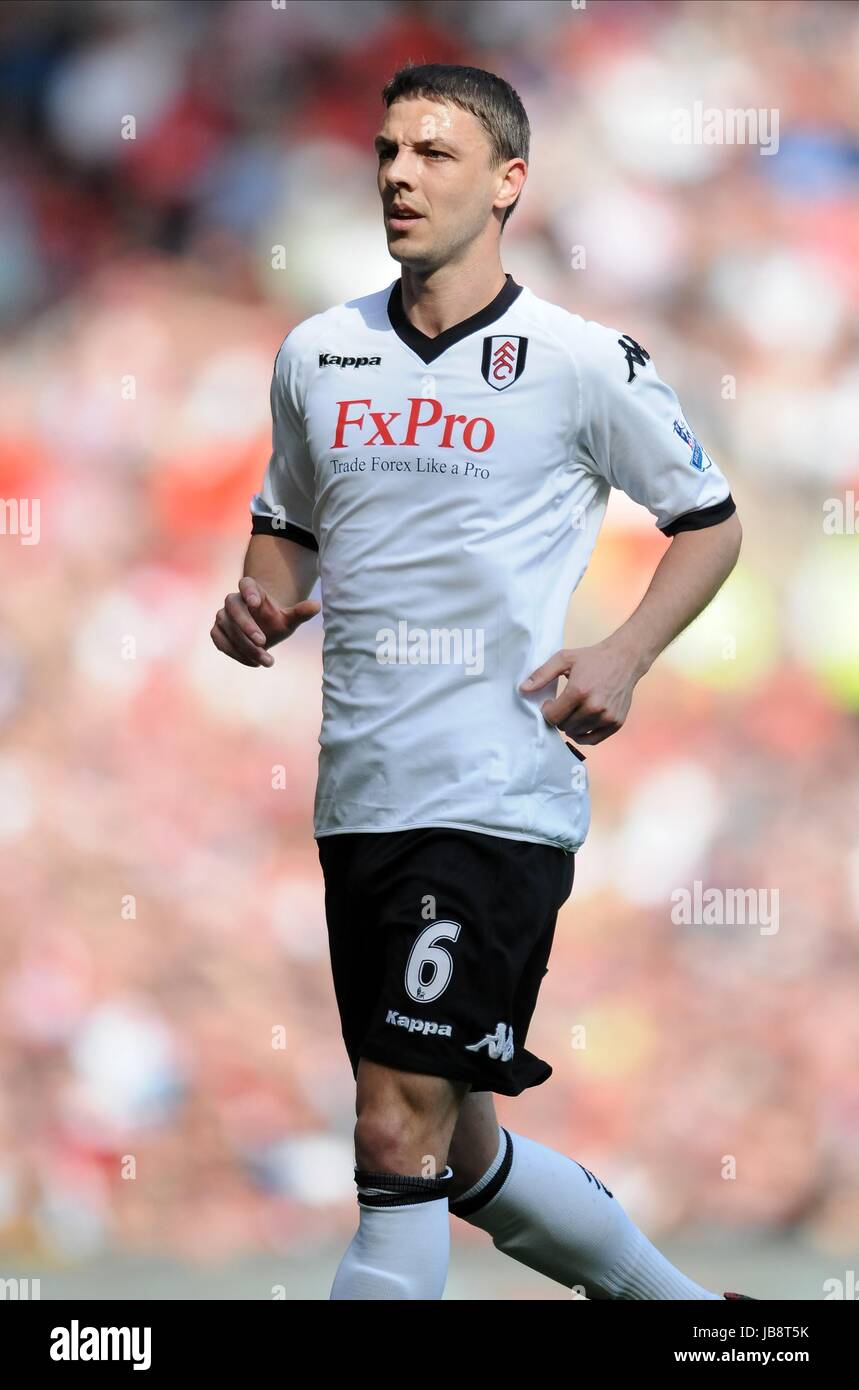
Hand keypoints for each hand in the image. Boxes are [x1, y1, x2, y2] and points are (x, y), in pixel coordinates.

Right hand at [210, 576, 319, 666]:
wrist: (262, 631)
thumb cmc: (275, 620)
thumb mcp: (290, 618)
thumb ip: (301, 612)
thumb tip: (318, 606)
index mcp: (250, 589)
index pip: (245, 584)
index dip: (249, 591)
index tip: (256, 602)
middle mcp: (232, 601)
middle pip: (234, 609)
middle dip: (247, 626)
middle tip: (263, 642)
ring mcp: (222, 616)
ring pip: (228, 629)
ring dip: (245, 646)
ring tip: (266, 660)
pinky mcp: (217, 632)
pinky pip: (221, 642)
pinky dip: (236, 653)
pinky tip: (253, 662)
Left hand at [519, 637, 642, 744]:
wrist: (625, 659)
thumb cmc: (593, 658)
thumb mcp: (564, 659)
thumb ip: (542, 674)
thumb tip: (522, 689)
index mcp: (579, 691)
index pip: (552, 717)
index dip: (547, 710)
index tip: (551, 703)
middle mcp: (594, 707)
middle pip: (564, 726)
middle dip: (559, 717)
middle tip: (564, 705)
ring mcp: (607, 717)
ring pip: (577, 734)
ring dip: (572, 725)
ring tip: (575, 710)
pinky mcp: (616, 723)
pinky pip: (593, 740)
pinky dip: (584, 735)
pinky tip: (582, 723)